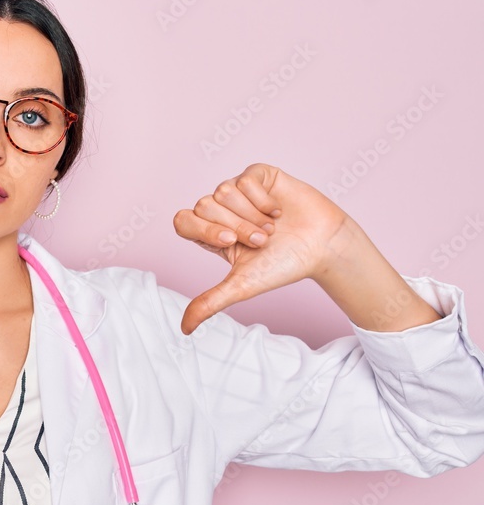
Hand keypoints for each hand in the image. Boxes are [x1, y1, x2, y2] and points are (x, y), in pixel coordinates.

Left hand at [173, 163, 360, 334]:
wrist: (322, 248)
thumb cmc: (282, 266)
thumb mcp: (242, 286)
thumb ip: (210, 302)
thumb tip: (185, 329)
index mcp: (210, 233)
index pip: (183, 221)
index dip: (204, 229)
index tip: (230, 242)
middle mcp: (221, 210)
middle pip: (204, 206)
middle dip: (237, 227)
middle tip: (262, 240)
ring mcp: (238, 190)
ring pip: (223, 191)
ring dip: (251, 215)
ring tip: (271, 228)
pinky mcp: (258, 176)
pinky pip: (245, 179)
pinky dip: (263, 200)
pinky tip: (278, 211)